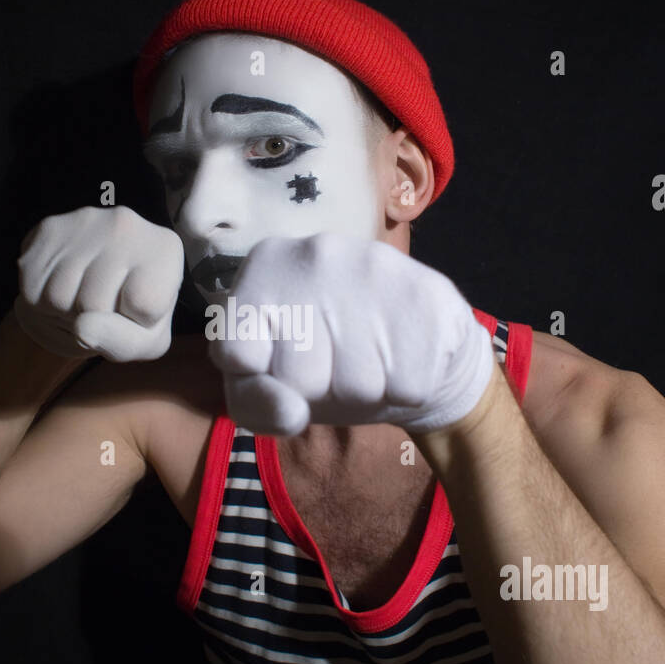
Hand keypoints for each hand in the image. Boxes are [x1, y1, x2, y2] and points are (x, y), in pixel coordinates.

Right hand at [14, 205, 183, 360]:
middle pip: (94, 303)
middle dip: (95, 320)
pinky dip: (43, 304)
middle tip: (103, 308)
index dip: (136, 322)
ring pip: (58, 297)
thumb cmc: (132, 311)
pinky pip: (32, 289)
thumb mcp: (145, 338)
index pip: (145, 304)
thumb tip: (83, 328)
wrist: (99, 277)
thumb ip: (123, 342)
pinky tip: (64, 287)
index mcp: (165, 249)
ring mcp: (84, 221)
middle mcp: (126, 225)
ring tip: (82, 299)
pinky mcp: (49, 228)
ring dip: (65, 314)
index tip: (137, 308)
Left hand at [207, 232, 494, 435]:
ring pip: (356, 385)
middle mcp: (317, 251)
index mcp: (265, 264)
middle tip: (335, 367)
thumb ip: (254, 400)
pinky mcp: (427, 292)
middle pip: (297, 376)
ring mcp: (375, 265)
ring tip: (372, 363)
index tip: (282, 365)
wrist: (419, 346)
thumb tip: (290, 412)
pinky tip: (405, 360)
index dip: (263, 381)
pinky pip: (407, 385)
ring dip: (364, 393)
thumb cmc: (331, 365)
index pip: (237, 353)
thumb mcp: (276, 383)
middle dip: (317, 390)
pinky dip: (406, 391)